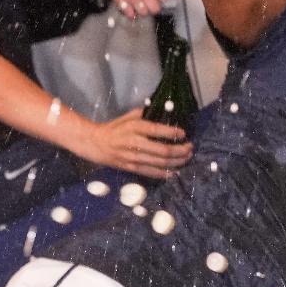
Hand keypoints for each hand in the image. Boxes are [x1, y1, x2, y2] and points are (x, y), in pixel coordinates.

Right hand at [78, 107, 192, 177]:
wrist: (96, 144)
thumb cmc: (115, 128)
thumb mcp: (128, 116)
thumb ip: (145, 114)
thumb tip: (165, 112)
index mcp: (134, 127)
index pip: (157, 130)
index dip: (173, 132)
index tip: (183, 133)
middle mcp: (134, 143)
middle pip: (162, 150)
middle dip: (180, 150)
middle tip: (190, 148)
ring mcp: (133, 157)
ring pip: (159, 163)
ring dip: (177, 161)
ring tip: (187, 157)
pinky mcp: (131, 168)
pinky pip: (151, 173)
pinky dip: (165, 173)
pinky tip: (175, 171)